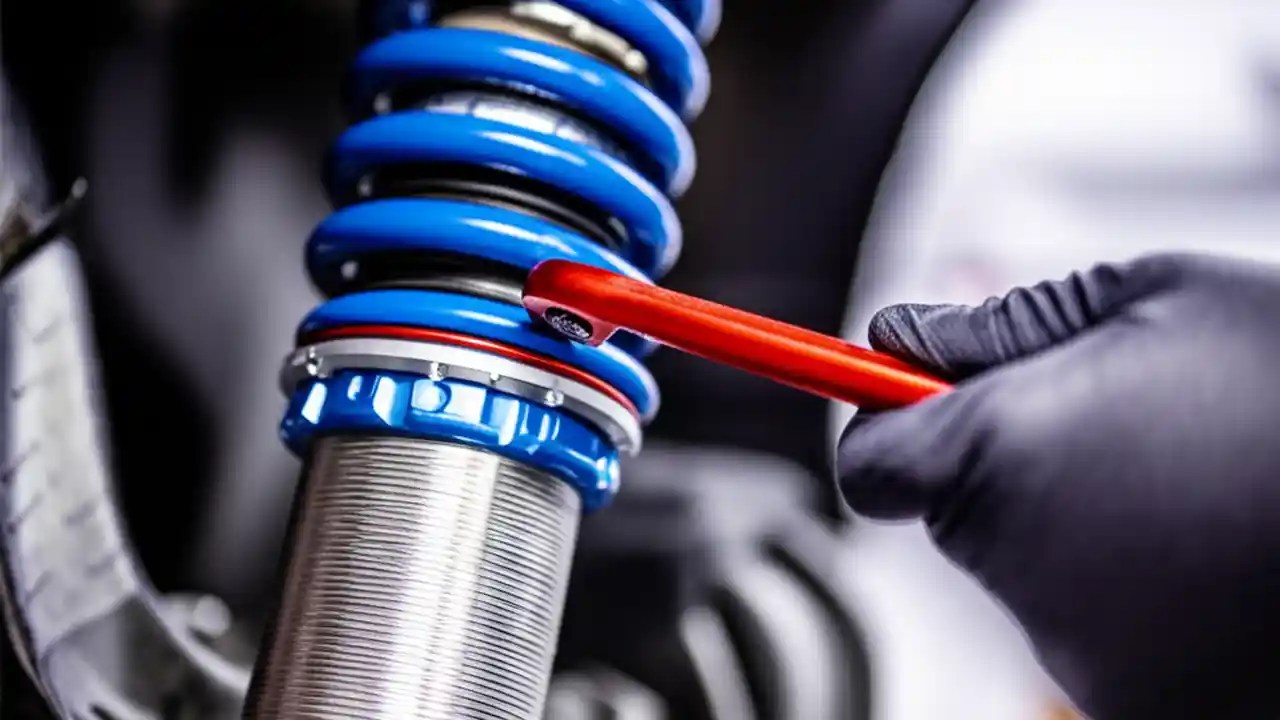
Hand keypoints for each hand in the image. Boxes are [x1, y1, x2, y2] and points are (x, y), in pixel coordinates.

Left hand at [836, 253, 1279, 719]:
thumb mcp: (1148, 297)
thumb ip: (1002, 325)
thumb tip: (893, 340)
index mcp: (998, 459)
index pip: (872, 466)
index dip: (894, 427)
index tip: (932, 402)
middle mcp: (1019, 573)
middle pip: (959, 514)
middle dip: (1008, 466)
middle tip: (1117, 427)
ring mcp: (1082, 657)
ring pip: (1033, 573)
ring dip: (1080, 527)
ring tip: (1190, 487)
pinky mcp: (1137, 708)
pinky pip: (1100, 632)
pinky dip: (1136, 593)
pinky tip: (1213, 550)